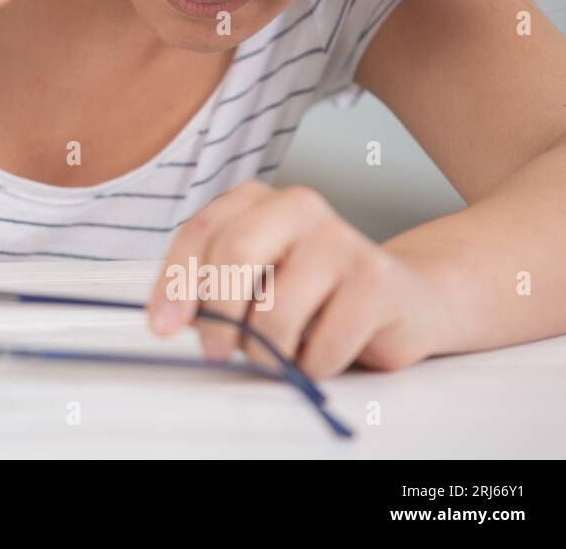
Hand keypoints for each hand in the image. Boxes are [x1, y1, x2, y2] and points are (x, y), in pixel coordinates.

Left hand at [147, 180, 450, 378]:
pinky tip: (322, 353)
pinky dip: (312, 366)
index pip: (199, 231)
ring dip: (268, 353)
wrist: (403, 299)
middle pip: (234, 254)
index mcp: (255, 200)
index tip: (162, 326)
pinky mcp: (376, 280)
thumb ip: (211, 289)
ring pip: (275, 312)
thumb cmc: (313, 294)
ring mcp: (340, 238)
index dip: (174, 281)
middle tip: (217, 354)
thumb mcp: (253, 283)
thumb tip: (171, 319)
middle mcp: (297, 206)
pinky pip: (322, 345)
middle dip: (217, 316)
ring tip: (278, 358)